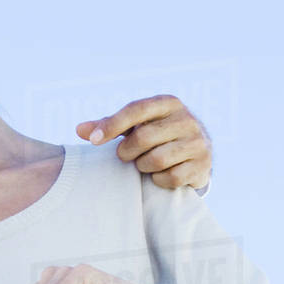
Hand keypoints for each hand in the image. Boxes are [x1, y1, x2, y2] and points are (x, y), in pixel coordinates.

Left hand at [76, 94, 210, 189]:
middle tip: (124, 155)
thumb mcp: (134, 125)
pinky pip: (171, 177)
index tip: (93, 140)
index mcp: (168, 103)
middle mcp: (187, 119)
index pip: (136, 109)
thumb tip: (79, 130)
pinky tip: (159, 174)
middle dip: (127, 151)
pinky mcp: (204, 165)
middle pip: (143, 137)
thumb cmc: (156, 135)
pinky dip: (158, 180)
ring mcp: (198, 142)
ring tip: (143, 163)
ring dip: (142, 166)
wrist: (195, 153)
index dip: (112, 124)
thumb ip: (108, 125)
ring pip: (157, 159)